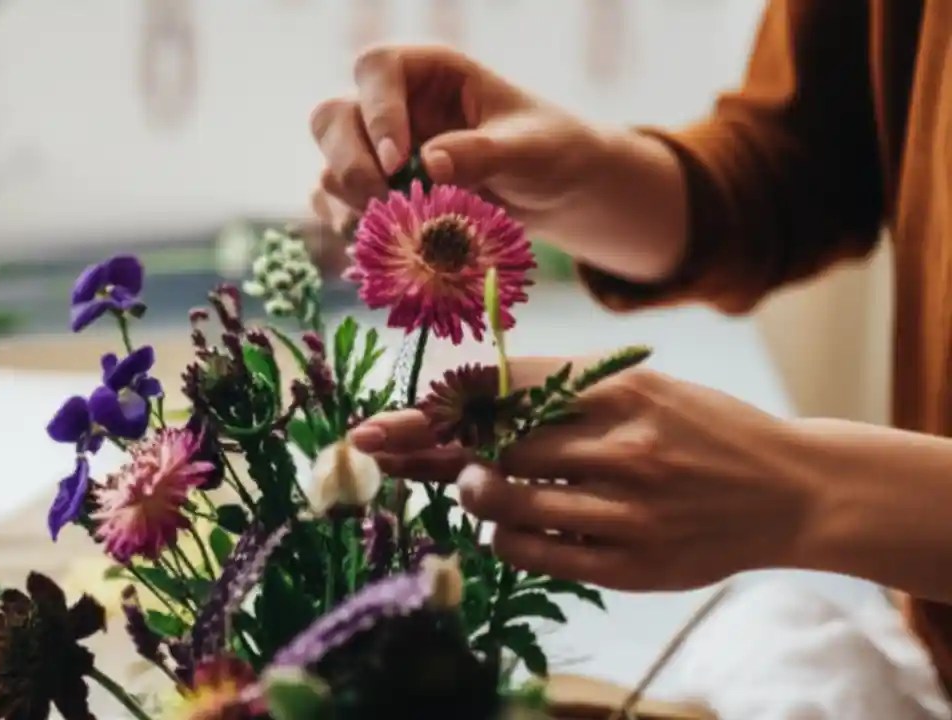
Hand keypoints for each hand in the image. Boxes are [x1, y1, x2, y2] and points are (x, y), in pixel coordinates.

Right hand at [309, 45, 687, 281]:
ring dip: (351, 204)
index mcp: (427, 72)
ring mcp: (373, 151)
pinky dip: (350, 229)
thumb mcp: (529, 149)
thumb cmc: (547, 152)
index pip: (376, 69)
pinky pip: (333, 207)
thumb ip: (482, 152)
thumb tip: (429, 164)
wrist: (551, 193)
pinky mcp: (371, 193)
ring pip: (327, 166)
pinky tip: (386, 247)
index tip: (401, 161)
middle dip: (351, 166)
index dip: (378, 112)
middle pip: (332, 118)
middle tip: (386, 204)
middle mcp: (390, 106)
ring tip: (396, 232)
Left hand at [350, 357, 819, 590]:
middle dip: (430, 450)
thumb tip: (464, 397)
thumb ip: (563, 388)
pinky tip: (508, 524)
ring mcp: (627, 510)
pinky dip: (503, 537)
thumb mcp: (643, 387)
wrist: (791, 491)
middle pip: (491, 444)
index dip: (435, 404)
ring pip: (503, 500)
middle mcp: (623, 446)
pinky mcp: (630, 565)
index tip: (387, 419)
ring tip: (475, 485)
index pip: (503, 388)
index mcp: (623, 389)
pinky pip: (532, 552)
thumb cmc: (702, 430)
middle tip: (389, 450)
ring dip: (471, 493)